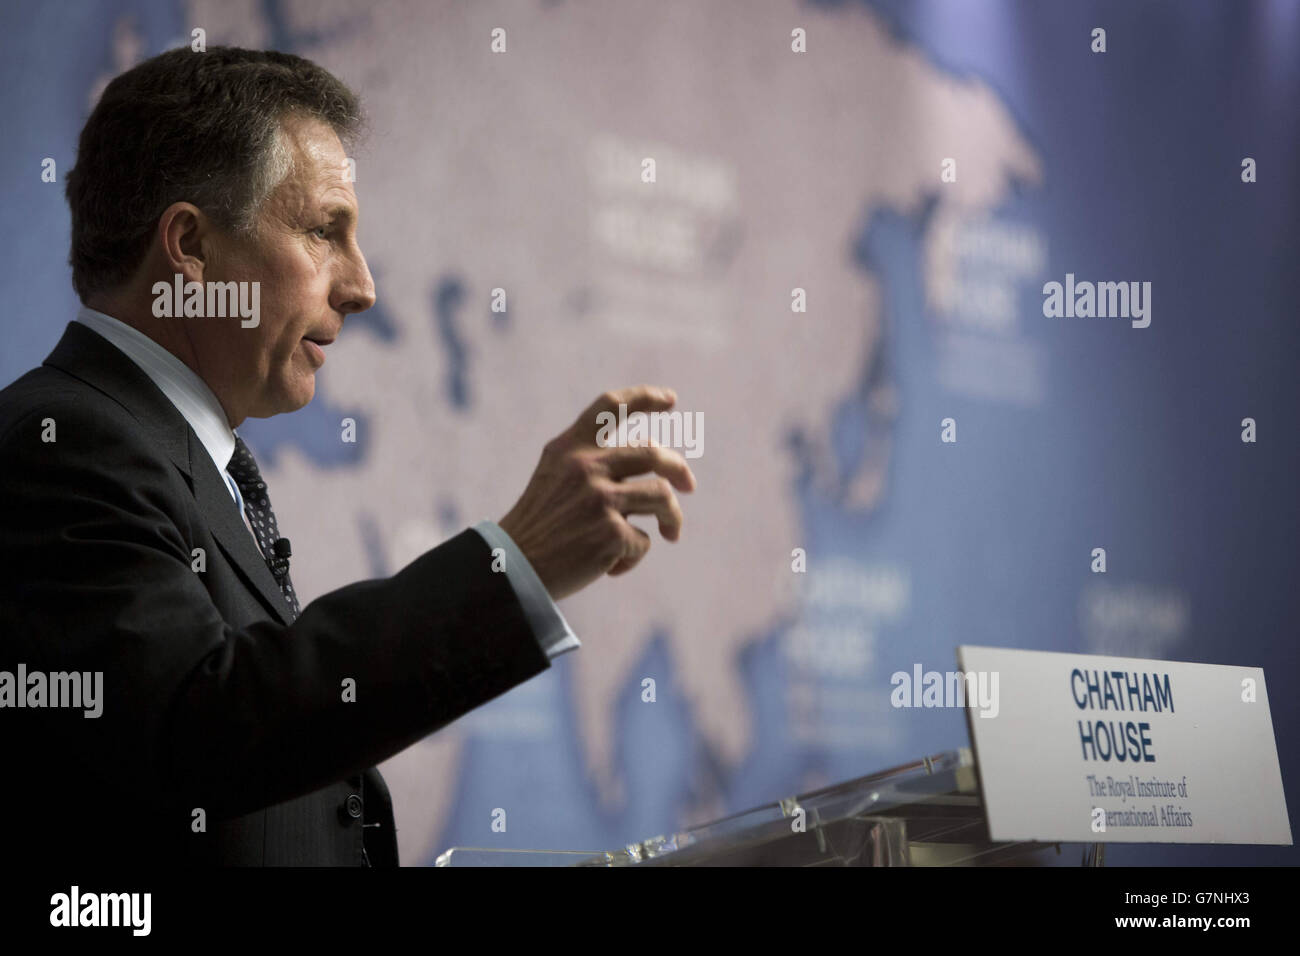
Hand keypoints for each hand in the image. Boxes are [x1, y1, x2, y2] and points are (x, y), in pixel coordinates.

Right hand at [498, 385, 696, 600]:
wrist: (512, 569)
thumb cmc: (540, 526)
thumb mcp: (555, 477)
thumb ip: (594, 461)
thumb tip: (656, 456)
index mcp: (568, 448)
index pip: (611, 406)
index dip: (644, 397)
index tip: (670, 398)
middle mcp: (585, 466)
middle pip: (653, 453)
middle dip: (678, 468)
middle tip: (688, 486)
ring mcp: (599, 498)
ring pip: (661, 496)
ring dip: (672, 517)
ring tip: (671, 534)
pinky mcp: (610, 533)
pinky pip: (643, 540)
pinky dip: (633, 555)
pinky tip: (611, 567)